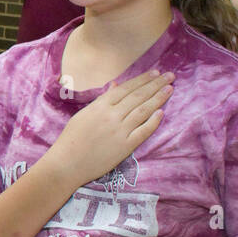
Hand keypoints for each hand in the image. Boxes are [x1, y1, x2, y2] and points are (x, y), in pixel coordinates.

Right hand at [48, 70, 173, 187]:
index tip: (155, 72)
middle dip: (155, 84)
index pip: (126, 88)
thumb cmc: (71, 139)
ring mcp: (119, 131)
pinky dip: (153, 122)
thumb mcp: (83, 114)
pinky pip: (143, 132)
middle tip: (170, 76)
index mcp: (100, 106)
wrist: (67, 164)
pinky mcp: (125, 147)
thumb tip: (116, 86)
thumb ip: (101, 100)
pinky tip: (162, 113)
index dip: (142, 80)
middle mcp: (111, 116)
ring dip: (158, 98)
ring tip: (170, 89)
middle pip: (138, 96)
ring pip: (143, 111)